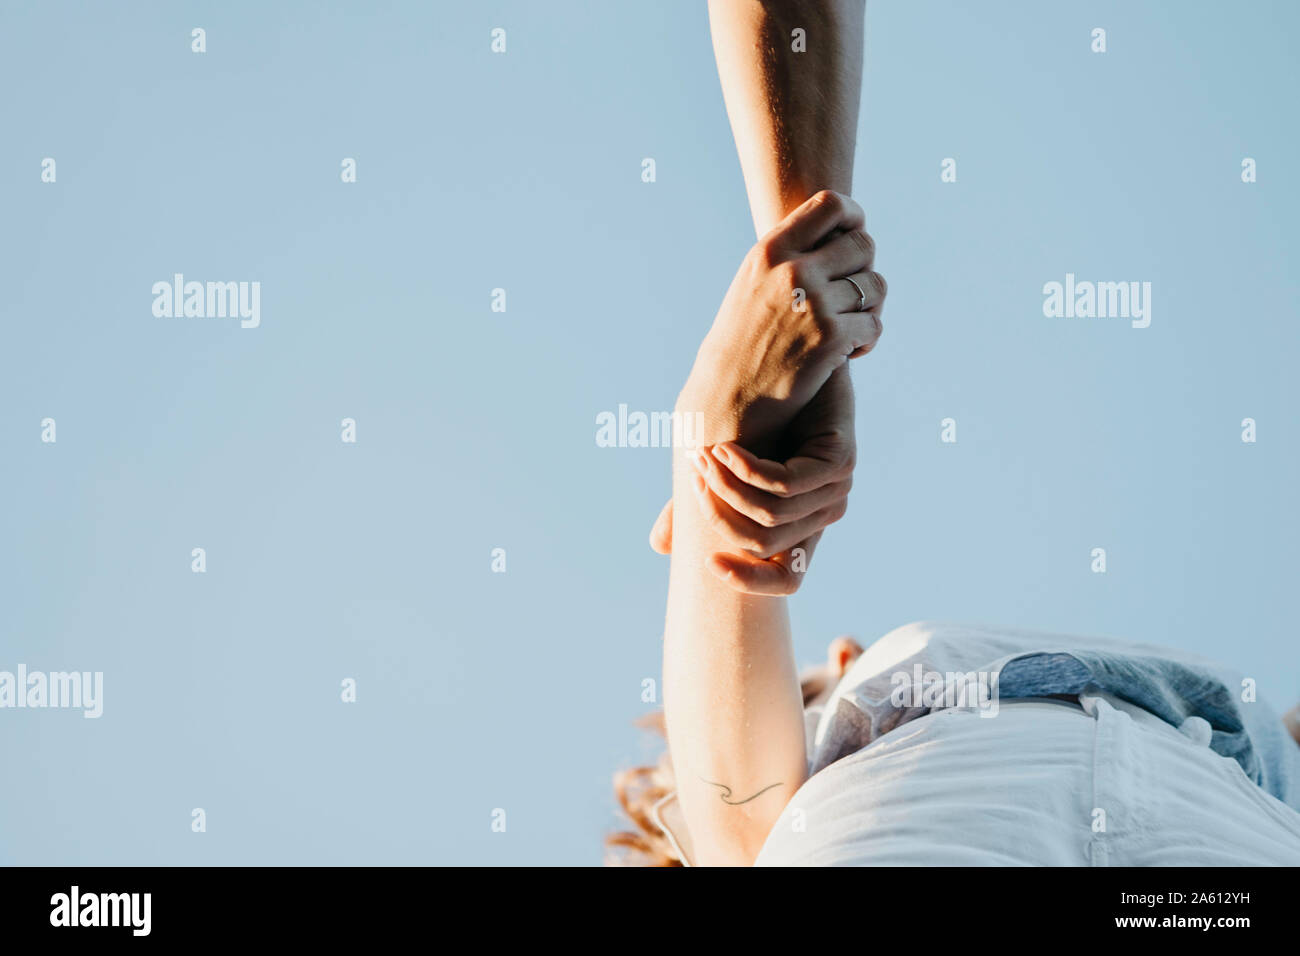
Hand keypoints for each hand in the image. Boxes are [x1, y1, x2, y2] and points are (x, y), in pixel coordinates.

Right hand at [651, 365, 855, 594]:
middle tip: (692, 474)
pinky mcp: (840, 462)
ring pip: (768, 513)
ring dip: (724, 486)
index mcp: (802, 524)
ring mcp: (836, 489)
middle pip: (762, 545)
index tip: (708, 564)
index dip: (750, 581)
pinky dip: (745, 469)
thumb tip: (661, 546)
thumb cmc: (757, 415)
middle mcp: (823, 514)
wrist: (796, 359)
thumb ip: (701, 502)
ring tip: (700, 453)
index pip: (789, 580)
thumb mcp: (723, 467)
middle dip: (716, 514)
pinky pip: (782, 483)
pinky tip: (723, 447)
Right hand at [678, 189, 883, 453]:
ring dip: (870, 307)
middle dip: (864, 269)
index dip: (854, 218)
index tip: (855, 237)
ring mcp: (813, 303)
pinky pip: (874, 325)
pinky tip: (848, 353)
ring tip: (849, 327)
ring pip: (874, 286)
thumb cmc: (743, 341)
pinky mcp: (831, 338)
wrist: (727, 397)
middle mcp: (792, 270)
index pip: (832, 205)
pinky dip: (867, 340)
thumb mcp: (754, 284)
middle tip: (851, 296)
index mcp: (770, 251)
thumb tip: (843, 231)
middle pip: (863, 244)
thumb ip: (790, 256)